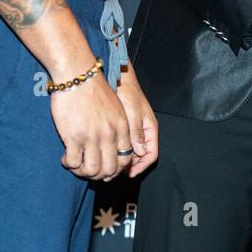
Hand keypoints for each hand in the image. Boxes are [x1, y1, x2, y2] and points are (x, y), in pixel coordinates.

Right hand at [48, 70, 132, 181]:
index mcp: (122, 128)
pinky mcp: (74, 137)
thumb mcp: (116, 108)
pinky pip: (73, 162)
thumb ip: (121, 129)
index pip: (126, 160)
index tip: (105, 168)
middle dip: (99, 175)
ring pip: (91, 170)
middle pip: (110, 170)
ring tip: (76, 165)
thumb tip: (127, 149)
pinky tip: (65, 158)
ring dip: (83, 172)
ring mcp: (92, 138)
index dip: (116, 170)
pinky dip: (69, 164)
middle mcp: (110, 135)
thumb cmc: (95, 89)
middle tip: (89, 170)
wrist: (78, 75)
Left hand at [114, 64, 158, 178]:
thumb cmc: (126, 91)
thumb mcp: (132, 111)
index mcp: (150, 129)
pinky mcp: (121, 127)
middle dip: (126, 167)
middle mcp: (142, 132)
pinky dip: (112, 151)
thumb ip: (136, 131)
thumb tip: (140, 152)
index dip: (141, 167)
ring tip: (104, 166)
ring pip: (128, 151)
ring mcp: (132, 129)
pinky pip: (120, 144)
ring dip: (118, 160)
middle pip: (138, 156)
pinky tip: (100, 154)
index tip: (128, 174)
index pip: (151, 154)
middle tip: (111, 174)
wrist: (115, 77)